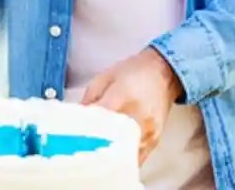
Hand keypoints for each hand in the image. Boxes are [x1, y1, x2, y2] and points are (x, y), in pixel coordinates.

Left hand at [81, 47, 183, 163]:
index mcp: (122, 97)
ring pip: (122, 156)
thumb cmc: (132, 72)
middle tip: (79, 150)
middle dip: (92, 147)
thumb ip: (88, 99)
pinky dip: (121, 162)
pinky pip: (135, 160)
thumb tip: (74, 120)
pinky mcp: (154, 142)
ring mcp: (147, 133)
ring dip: (107, 157)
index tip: (71, 136)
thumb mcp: (104, 78)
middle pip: (109, 142)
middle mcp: (137, 117)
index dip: (82, 131)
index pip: (98, 121)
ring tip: (92, 157)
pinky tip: (110, 161)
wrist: (163, 73)